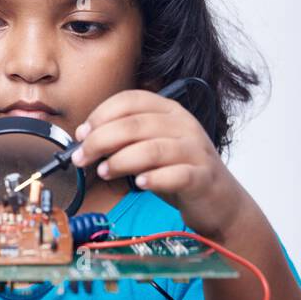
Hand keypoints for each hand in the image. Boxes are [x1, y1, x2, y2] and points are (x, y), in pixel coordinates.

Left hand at [71, 89, 248, 238]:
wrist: (218, 199)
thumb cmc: (178, 170)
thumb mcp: (150, 146)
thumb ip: (124, 140)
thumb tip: (85, 139)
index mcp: (169, 110)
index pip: (130, 100)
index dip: (101, 114)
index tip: (82, 133)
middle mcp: (184, 125)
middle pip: (134, 125)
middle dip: (100, 140)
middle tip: (82, 157)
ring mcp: (196, 150)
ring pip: (151, 149)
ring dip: (120, 161)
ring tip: (104, 172)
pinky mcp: (202, 177)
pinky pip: (176, 175)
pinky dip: (154, 179)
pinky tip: (139, 183)